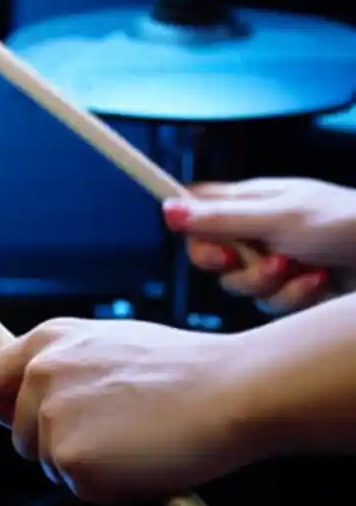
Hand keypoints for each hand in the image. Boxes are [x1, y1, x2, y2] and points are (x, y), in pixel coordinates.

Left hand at [0, 318, 254, 503]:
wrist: (233, 390)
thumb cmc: (187, 372)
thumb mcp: (112, 348)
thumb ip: (68, 371)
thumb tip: (39, 406)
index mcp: (47, 342)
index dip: (3, 410)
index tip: (27, 423)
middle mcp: (39, 375)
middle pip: (20, 437)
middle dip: (59, 448)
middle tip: (117, 440)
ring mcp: (52, 417)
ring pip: (53, 466)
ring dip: (91, 468)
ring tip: (142, 441)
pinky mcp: (71, 458)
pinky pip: (81, 490)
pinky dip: (112, 489)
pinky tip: (147, 460)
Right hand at [164, 178, 355, 313]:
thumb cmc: (345, 224)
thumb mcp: (276, 218)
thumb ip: (219, 218)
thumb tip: (167, 208)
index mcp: (251, 202)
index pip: (198, 210)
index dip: (192, 230)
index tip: (206, 245)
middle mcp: (259, 231)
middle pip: (214, 257)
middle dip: (233, 267)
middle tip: (247, 259)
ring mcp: (276, 261)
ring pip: (241, 286)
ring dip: (269, 283)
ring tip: (299, 267)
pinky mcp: (294, 290)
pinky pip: (271, 304)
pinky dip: (293, 296)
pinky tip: (317, 282)